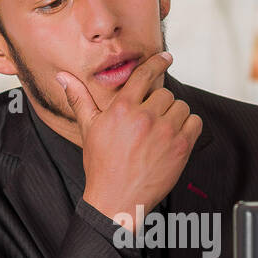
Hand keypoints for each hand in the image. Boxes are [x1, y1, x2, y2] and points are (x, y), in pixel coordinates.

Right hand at [55, 50, 201, 229]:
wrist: (117, 200)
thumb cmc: (101, 165)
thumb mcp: (88, 129)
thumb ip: (79, 98)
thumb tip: (63, 77)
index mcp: (122, 108)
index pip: (144, 74)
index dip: (158, 62)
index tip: (167, 57)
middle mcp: (145, 117)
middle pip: (165, 93)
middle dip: (160, 104)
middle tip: (151, 122)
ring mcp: (165, 132)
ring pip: (181, 107)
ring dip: (175, 115)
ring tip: (161, 131)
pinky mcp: (180, 148)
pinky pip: (195, 122)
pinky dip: (189, 127)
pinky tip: (175, 137)